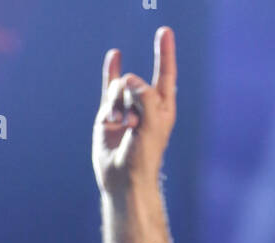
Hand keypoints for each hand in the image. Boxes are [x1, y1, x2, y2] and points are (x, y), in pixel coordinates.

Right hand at [92, 26, 176, 198]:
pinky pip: (109, 87)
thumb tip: (128, 78)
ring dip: (117, 107)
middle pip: (136, 83)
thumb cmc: (144, 157)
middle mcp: (146, 104)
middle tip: (133, 125)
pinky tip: (115, 55)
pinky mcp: (109, 113)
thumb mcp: (152, 125)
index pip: (165, 74)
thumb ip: (144, 97)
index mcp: (162, 107)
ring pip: (118, 89)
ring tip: (121, 127)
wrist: (123, 178)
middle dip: (131, 100)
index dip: (164, 53)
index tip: (164, 32)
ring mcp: (126, 108)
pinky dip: (111, 72)